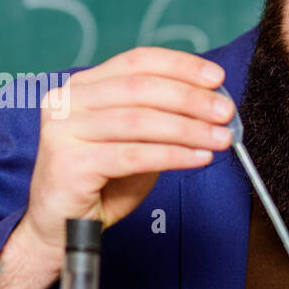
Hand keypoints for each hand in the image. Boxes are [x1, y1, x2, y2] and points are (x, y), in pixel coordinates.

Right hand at [22, 46, 232, 256]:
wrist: (63, 226)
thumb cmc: (102, 183)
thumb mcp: (135, 141)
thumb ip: (161, 118)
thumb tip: (211, 104)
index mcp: (82, 86)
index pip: (136, 62)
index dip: (180, 66)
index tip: (217, 77)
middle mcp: (67, 101)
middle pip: (141, 88)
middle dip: (191, 98)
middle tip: (226, 111)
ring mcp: (64, 130)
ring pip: (140, 120)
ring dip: (189, 129)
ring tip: (221, 138)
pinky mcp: (69, 162)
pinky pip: (134, 155)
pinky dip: (173, 155)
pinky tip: (199, 158)